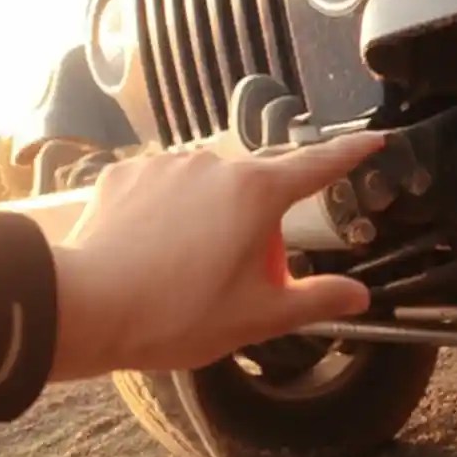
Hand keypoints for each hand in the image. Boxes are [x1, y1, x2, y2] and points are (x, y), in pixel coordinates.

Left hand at [48, 132, 384, 380]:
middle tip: (238, 280)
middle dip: (260, 227)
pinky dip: (170, 214)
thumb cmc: (176, 314)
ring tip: (187, 273)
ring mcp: (166, 165)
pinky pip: (165, 188)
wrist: (82, 308)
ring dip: (213, 219)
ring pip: (210, 188)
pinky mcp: (126, 174)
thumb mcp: (258, 317)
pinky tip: (153, 252)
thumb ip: (315, 300)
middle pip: (258, 189)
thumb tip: (358, 295)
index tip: (374, 140)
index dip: (349, 154)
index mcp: (256, 194)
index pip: (317, 166)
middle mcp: (214, 165)